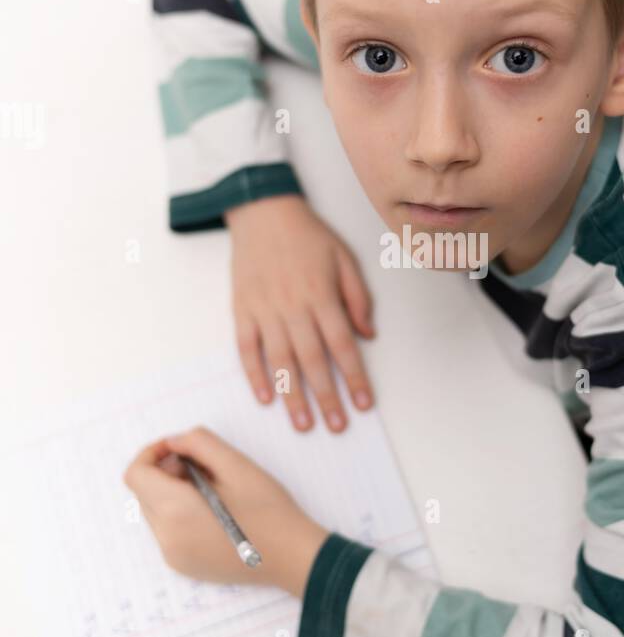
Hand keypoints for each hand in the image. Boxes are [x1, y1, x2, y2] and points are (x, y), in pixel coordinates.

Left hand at [123, 426, 328, 596]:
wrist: (293, 558)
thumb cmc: (270, 511)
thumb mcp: (236, 465)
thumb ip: (198, 444)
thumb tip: (174, 442)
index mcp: (176, 512)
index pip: (136, 474)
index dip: (152, 453)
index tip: (178, 448)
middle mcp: (167, 539)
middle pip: (144, 492)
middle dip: (165, 471)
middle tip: (204, 466)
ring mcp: (173, 556)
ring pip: (155, 511)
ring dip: (172, 493)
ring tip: (212, 489)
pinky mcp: (184, 566)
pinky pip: (168, 531)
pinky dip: (179, 514)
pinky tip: (214, 511)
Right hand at [224, 194, 375, 432]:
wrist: (262, 210)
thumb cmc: (307, 235)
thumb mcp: (345, 258)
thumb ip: (358, 298)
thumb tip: (367, 336)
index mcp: (322, 295)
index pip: (343, 345)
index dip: (355, 378)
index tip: (363, 404)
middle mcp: (294, 306)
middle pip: (313, 360)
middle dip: (326, 397)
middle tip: (335, 426)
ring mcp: (265, 310)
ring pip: (280, 360)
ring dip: (292, 395)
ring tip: (302, 423)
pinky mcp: (242, 310)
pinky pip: (246, 348)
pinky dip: (254, 374)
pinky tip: (265, 397)